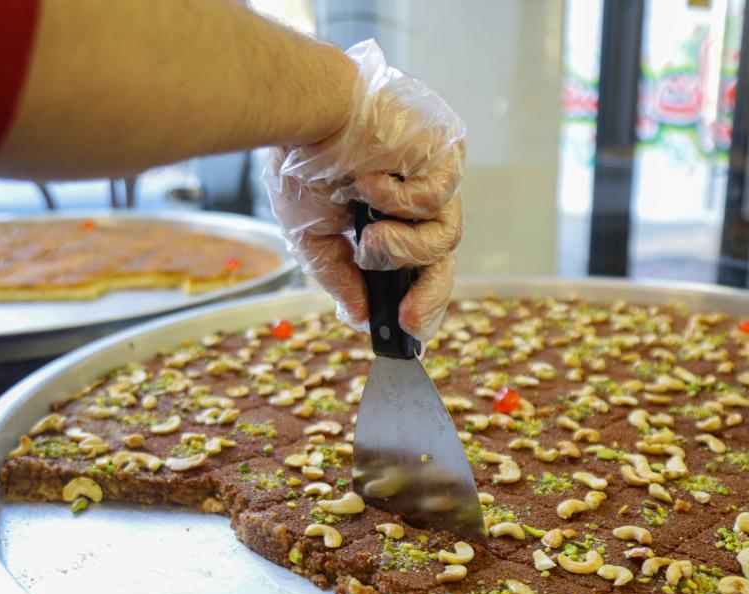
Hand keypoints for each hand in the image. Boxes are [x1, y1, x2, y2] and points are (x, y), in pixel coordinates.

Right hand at [263, 40, 464, 341]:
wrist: (303, 109)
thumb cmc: (303, 160)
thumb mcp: (312, 235)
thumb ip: (338, 276)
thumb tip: (357, 315)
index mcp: (390, 218)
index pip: (418, 267)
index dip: (416, 300)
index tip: (403, 330)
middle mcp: (418, 200)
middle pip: (443, 259)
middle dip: (428, 295)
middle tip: (406, 320)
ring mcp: (434, 176)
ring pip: (445, 236)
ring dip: (402, 248)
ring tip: (370, 237)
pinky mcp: (443, 153)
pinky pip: (437, 199)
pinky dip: (399, 201)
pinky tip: (370, 184)